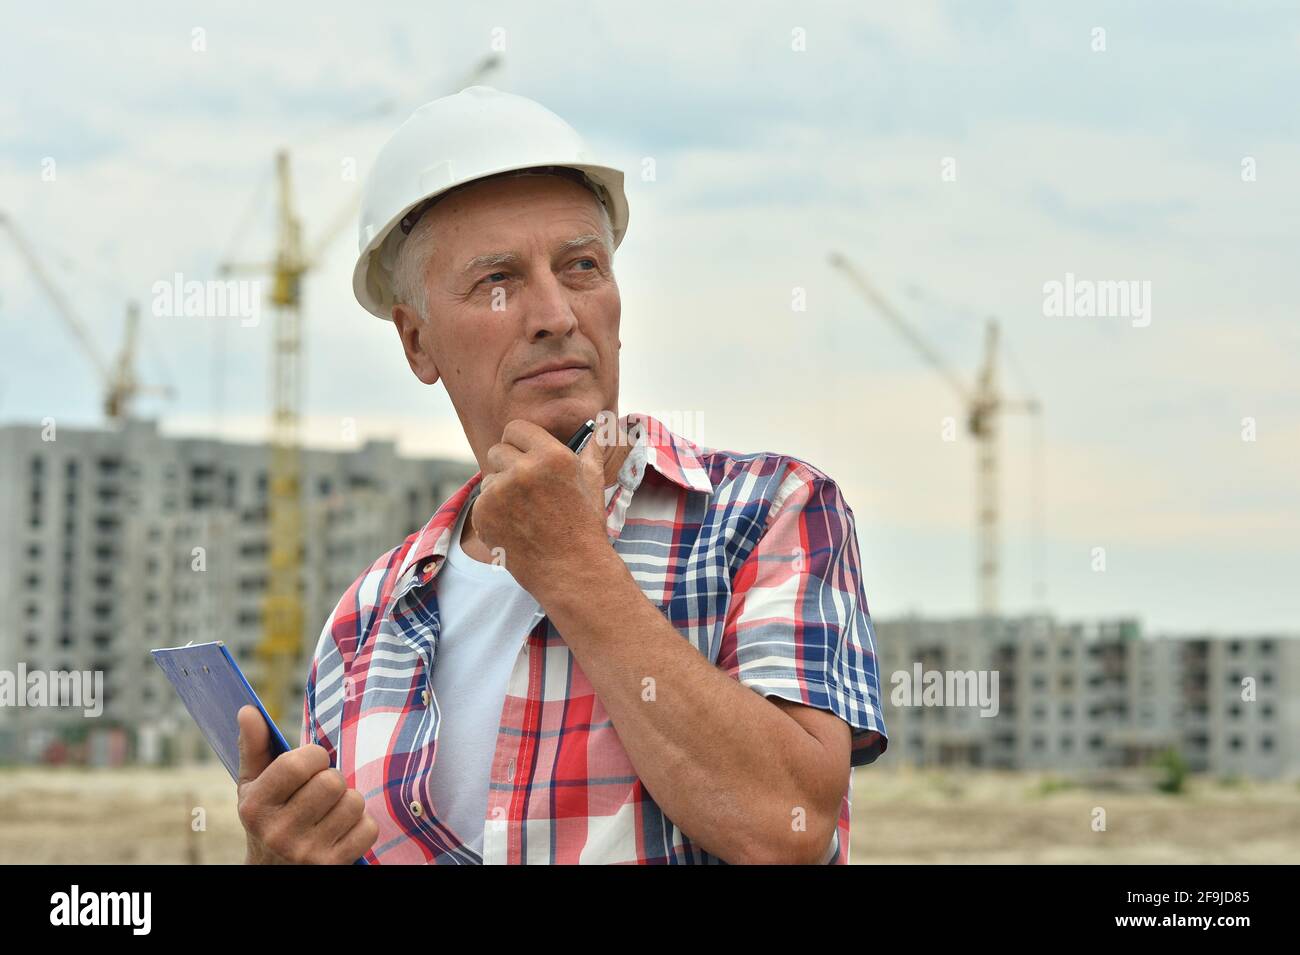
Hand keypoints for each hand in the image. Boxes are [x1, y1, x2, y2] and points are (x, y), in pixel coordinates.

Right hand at [235, 705, 377, 864]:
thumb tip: (248, 710)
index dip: (315, 755)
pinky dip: (361, 826)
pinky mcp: (332, 866)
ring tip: (330, 812)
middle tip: (320, 792)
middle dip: (332, 780)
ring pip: (354, 802)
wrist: (272, 874)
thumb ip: (253, 748)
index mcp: (255, 807)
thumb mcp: (253, 788)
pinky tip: (341, 831)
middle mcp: (278, 832)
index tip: (312, 762)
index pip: (298, 763)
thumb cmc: (268, 819)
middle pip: (332, 781)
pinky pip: (368, 828)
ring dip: (348, 802)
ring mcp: (306, 852)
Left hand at [471, 413, 613, 597]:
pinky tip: (515, 526)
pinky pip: (482, 502)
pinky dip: (494, 513)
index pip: (515, 428)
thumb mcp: (593, 481)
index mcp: (551, 456)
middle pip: (497, 450)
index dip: (520, 441)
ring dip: (501, 490)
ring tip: (525, 512)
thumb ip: (592, 447)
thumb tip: (601, 424)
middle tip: (526, 488)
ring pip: (489, 478)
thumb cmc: (585, 524)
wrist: (572, 570)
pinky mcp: (484, 515)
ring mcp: (500, 493)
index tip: (524, 454)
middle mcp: (523, 470)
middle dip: (508, 464)